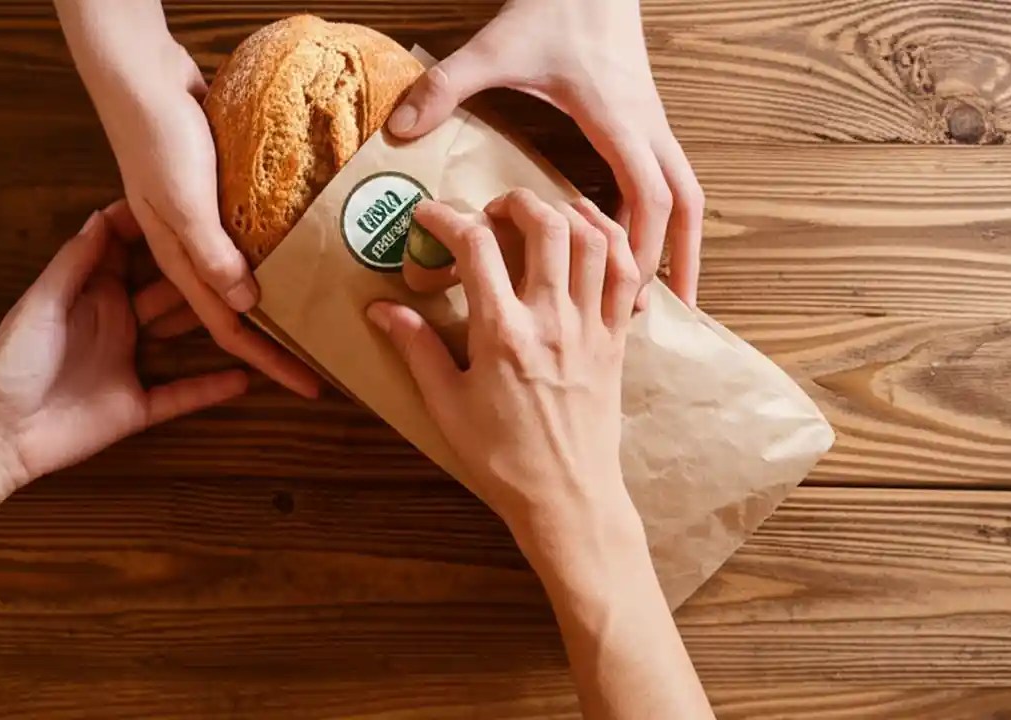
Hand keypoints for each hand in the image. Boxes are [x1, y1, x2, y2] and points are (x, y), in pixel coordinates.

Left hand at [0, 201, 248, 490]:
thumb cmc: (10, 364)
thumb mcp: (41, 305)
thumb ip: (75, 263)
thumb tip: (106, 214)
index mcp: (92, 290)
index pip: (131, 247)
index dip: (160, 225)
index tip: (196, 201)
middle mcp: (118, 318)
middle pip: (169, 287)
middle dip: (202, 269)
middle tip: (248, 250)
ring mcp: (132, 361)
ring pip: (185, 333)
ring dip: (217, 321)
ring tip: (260, 305)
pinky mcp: (140, 405)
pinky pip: (184, 394)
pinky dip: (213, 387)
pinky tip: (247, 377)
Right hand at [56, 0, 319, 397]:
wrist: (139, 77)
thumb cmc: (157, 139)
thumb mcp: (182, 201)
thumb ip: (209, 253)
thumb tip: (246, 304)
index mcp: (180, 262)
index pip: (229, 330)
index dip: (269, 363)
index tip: (310, 387)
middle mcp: (189, 250)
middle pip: (237, 311)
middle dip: (276, 340)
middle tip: (323, 357)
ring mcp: (200, 223)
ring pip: (241, 277)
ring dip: (272, 299)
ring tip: (316, 313)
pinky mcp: (213, 195)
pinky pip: (247, 239)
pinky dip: (270, 255)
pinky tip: (295, 255)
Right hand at [368, 190, 643, 556]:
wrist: (567, 499)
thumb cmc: (502, 460)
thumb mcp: (446, 406)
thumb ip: (417, 349)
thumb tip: (382, 309)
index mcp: (502, 334)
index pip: (476, 246)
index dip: (446, 217)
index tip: (428, 216)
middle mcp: (551, 320)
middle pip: (544, 225)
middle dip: (512, 202)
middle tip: (490, 212)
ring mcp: (591, 327)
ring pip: (593, 240)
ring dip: (565, 213)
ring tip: (540, 217)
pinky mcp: (616, 340)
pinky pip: (628, 274)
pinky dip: (613, 242)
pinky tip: (590, 238)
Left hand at [388, 0, 701, 308]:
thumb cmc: (555, 9)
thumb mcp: (497, 48)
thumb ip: (447, 86)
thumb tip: (401, 131)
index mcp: (618, 122)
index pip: (646, 195)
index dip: (641, 248)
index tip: (629, 294)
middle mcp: (646, 129)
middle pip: (685, 204)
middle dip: (680, 259)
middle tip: (666, 314)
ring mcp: (653, 125)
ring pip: (688, 193)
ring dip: (684, 243)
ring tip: (673, 295)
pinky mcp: (647, 121)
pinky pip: (672, 179)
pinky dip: (667, 219)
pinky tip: (643, 246)